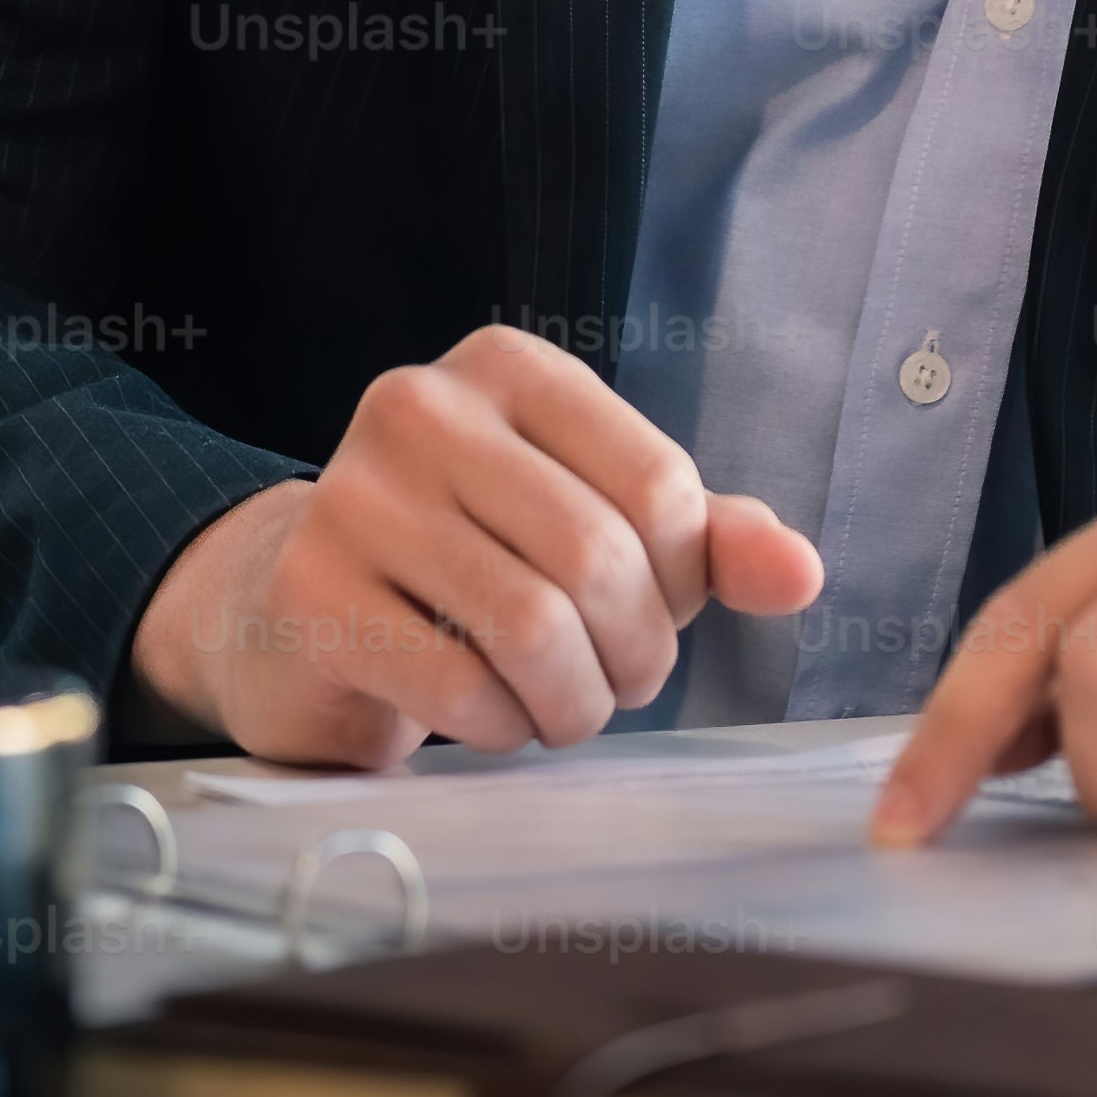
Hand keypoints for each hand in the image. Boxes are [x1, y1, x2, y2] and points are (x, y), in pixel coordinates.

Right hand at [129, 326, 825, 762]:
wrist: (296, 609)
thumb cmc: (476, 562)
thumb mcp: (601, 524)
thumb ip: (707, 540)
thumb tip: (801, 573)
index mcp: (508, 367)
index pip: (658, 482)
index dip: (682, 580)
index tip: (655, 609)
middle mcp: (421, 406)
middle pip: (597, 558)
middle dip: (635, 656)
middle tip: (619, 684)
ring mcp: (355, 494)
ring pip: (532, 629)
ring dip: (574, 702)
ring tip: (562, 707)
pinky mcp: (313, 591)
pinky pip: (457, 688)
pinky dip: (500, 728)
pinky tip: (486, 716)